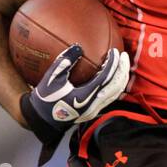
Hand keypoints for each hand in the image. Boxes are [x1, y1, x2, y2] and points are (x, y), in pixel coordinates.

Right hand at [20, 43, 129, 163]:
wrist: (42, 119)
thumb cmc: (45, 98)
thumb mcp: (52, 77)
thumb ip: (64, 61)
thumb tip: (77, 46)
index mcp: (84, 97)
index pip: (105, 78)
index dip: (112, 64)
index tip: (114, 51)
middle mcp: (93, 105)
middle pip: (116, 86)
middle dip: (123, 69)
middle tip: (124, 55)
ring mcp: (95, 110)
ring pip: (116, 93)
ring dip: (121, 77)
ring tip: (122, 63)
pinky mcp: (94, 111)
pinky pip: (111, 97)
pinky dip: (115, 84)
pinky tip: (113, 75)